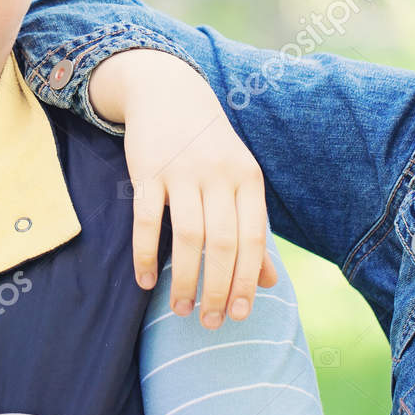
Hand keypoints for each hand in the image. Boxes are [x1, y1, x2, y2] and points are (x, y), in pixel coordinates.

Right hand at [94, 50, 277, 328]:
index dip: (248, 281)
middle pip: (222, 244)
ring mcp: (183, 172)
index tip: (241, 315)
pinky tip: (147, 282)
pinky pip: (147, 221)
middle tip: (211, 323)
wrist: (169, 92)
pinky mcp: (148, 171)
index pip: (253, 239)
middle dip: (218, 289)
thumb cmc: (210, 148)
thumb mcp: (239, 181)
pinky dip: (145, 255)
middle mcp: (219, 175)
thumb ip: (252, 230)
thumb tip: (268, 283)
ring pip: (187, 237)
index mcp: (248, 180)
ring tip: (181, 310)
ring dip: (184, 280)